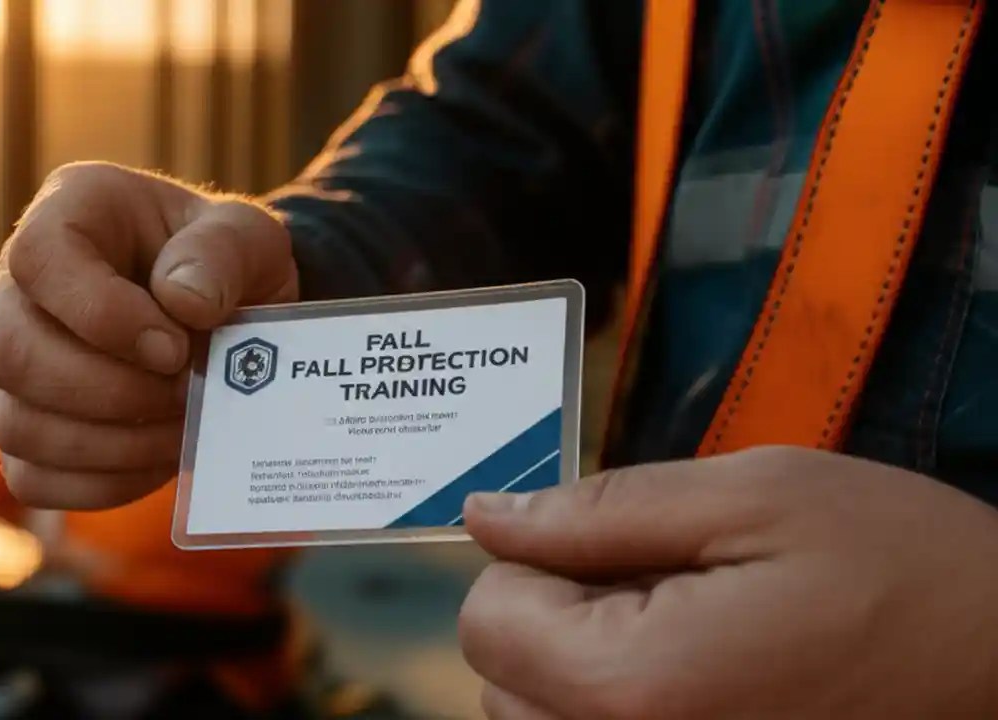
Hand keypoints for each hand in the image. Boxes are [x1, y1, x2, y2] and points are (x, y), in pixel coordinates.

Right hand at [0, 162, 297, 509]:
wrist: (231, 314)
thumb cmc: (228, 264)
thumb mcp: (246, 236)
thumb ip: (222, 253)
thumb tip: (185, 304)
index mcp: (70, 213)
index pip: (38, 258)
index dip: (100, 314)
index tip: (174, 347)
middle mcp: (20, 289)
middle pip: (8, 352)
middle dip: (109, 391)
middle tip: (186, 391)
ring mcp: (16, 365)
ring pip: (15, 425)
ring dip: (112, 444)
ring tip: (184, 426)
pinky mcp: (31, 428)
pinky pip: (33, 478)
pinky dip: (103, 483)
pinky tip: (159, 458)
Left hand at [458, 446, 997, 718]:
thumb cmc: (899, 571)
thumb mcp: (752, 498)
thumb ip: (599, 511)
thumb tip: (485, 514)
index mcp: (635, 687)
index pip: (487, 618)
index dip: (539, 562)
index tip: (626, 547)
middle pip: (503, 675)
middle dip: (559, 611)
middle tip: (670, 581)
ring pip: (541, 715)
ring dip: (586, 657)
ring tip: (694, 624)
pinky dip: (622, 698)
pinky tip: (702, 668)